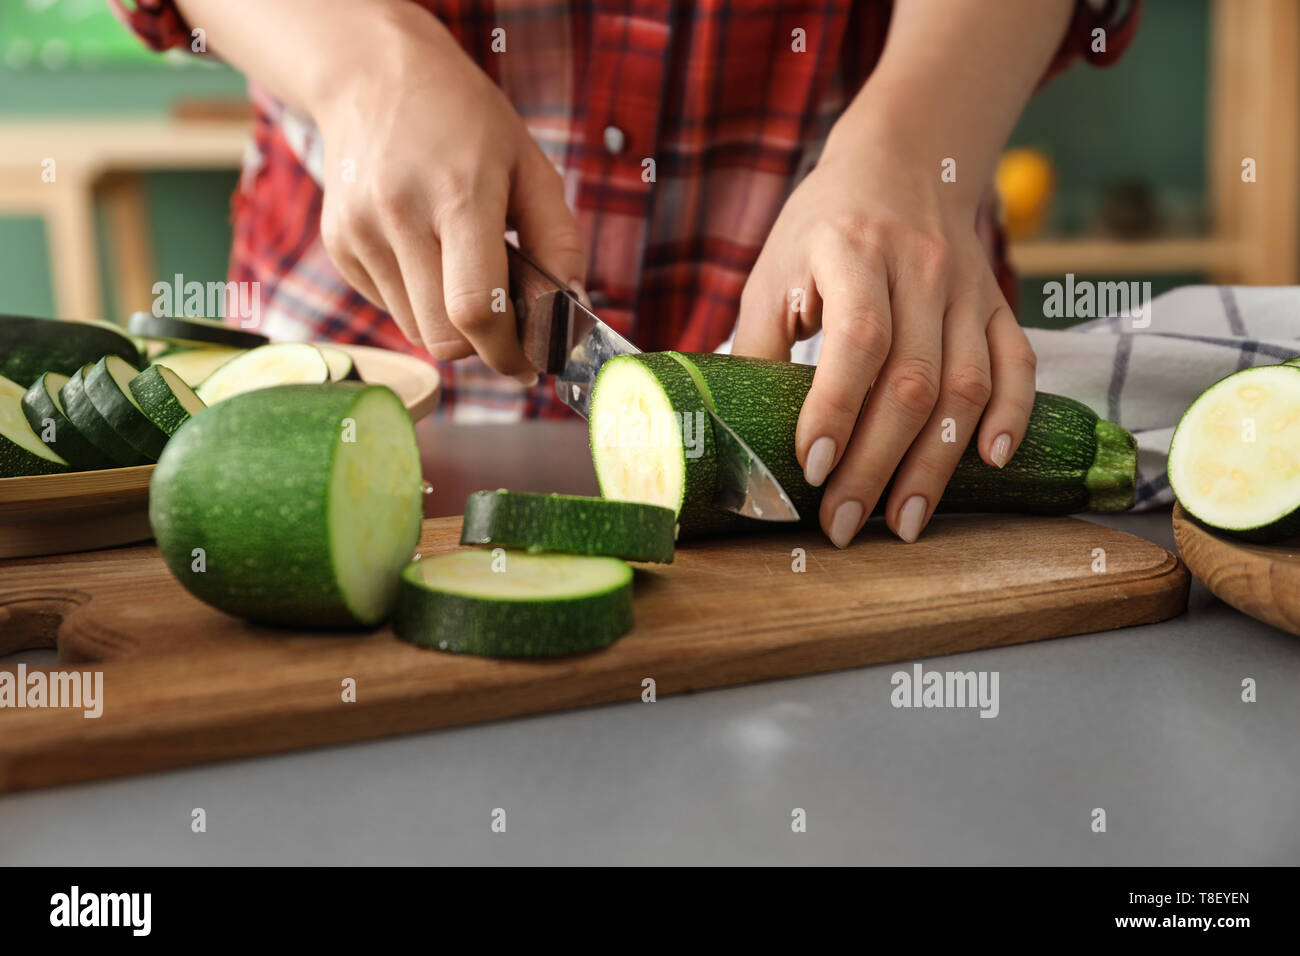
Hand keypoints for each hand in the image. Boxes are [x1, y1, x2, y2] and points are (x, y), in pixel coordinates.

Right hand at [312, 4, 584, 380]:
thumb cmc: (466, 121)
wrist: (374, 75)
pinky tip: (428, 255)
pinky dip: (419, 302)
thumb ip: (559, 241)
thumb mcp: (530, 165)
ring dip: (450, 325)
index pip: (476, 310)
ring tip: (465, 275)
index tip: (530, 361)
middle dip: (484, 347)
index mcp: (459, 194)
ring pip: (416, 331)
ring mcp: (360, 232)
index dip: (507, 351)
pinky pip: (389, 309)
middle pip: (443, 337)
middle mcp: (399, 216)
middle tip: (508, 328)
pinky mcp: (338, 245)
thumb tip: (570, 307)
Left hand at [733, 118, 1036, 547]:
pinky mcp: (995, 304)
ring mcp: (967, 288)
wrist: (904, 161)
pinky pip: (1017, 363)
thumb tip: (732, 431)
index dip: (835, 408)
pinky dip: (1011, 414)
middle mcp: (920, 269)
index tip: (811, 468)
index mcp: (852, 252)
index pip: (857, 339)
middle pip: (911, 380)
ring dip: (936, 464)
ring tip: (904, 522)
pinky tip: (991, 463)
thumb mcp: (772, 270)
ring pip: (966, 386)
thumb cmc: (821, 226)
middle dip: (876, 464)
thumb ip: (757, 347)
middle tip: (843, 523)